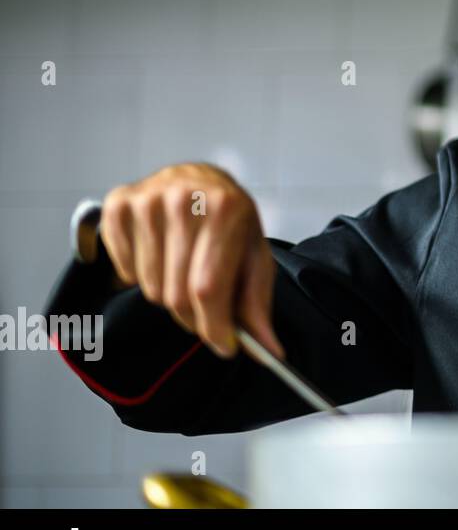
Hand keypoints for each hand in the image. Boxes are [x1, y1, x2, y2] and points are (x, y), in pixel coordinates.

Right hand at [100, 163, 285, 360]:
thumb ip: (258, 303)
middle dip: (195, 316)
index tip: (224, 346)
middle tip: (207, 309)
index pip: (208, 287)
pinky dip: (141, 277)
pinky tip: (160, 255)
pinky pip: (123, 272)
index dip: (215, 326)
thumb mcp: (254, 254)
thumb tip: (267, 350)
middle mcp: (183, 200)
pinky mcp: (117, 206)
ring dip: (169, 295)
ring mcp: (147, 201)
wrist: (200, 179)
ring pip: (150, 289)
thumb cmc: (230, 220)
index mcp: (226, 208)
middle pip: (177, 294)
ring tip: (184, 271)